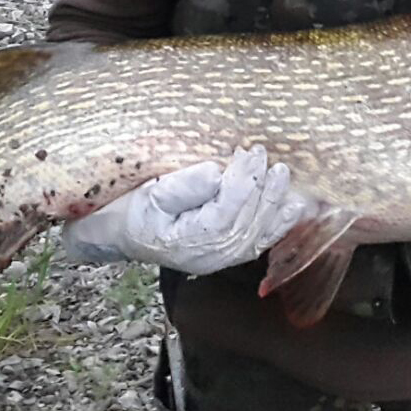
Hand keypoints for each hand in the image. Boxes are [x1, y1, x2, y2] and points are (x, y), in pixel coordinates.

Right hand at [61, 145, 306, 274]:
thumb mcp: (150, 194)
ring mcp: (221, 259)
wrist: (118, 234)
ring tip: (283, 174)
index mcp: (188, 243)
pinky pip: (260, 240)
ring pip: (258, 234)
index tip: (249, 151)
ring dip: (274, 203)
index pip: (226, 214)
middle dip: (261, 188)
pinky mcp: (228, 252)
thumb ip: (183, 186)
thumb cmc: (132, 211)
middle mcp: (209, 257)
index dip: (242, 182)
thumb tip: (216, 173)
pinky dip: (279, 223)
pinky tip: (293, 205)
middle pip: (247, 224)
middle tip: (265, 155)